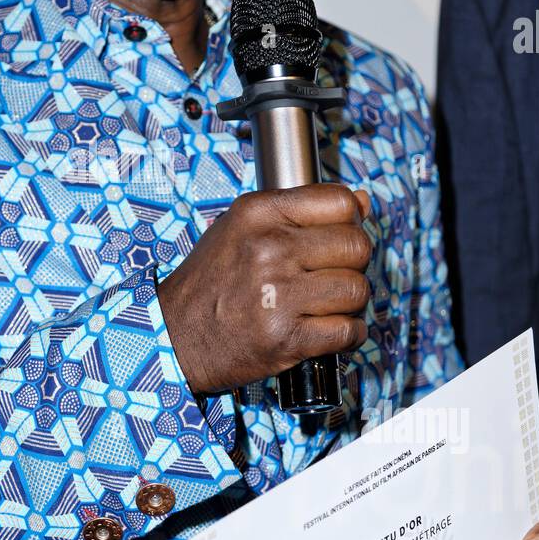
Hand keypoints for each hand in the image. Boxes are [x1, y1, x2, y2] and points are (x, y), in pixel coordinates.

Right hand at [156, 183, 372, 396]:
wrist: (174, 334)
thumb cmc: (212, 280)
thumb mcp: (244, 227)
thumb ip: (301, 211)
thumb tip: (364, 201)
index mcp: (259, 213)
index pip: (342, 202)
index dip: (350, 223)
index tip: (336, 241)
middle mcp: (269, 248)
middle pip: (357, 247)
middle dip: (352, 265)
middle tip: (330, 277)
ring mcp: (278, 294)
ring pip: (357, 290)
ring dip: (349, 303)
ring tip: (323, 306)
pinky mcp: (286, 338)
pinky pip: (349, 331)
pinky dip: (347, 335)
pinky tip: (326, 331)